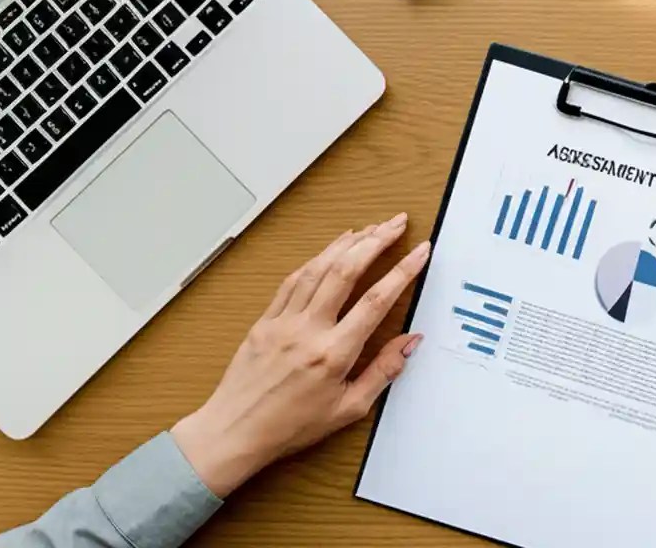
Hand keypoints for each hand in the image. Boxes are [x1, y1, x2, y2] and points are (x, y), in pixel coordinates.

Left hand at [171, 214, 429, 495]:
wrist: (234, 431)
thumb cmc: (291, 427)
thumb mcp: (348, 410)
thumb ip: (383, 371)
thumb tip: (410, 341)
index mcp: (333, 355)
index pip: (376, 301)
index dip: (403, 270)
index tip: (421, 251)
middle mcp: (308, 330)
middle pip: (346, 271)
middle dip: (376, 241)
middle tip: (397, 223)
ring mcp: (283, 321)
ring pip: (318, 268)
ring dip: (347, 243)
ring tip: (371, 228)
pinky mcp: (265, 320)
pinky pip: (293, 280)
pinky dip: (316, 259)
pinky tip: (331, 249)